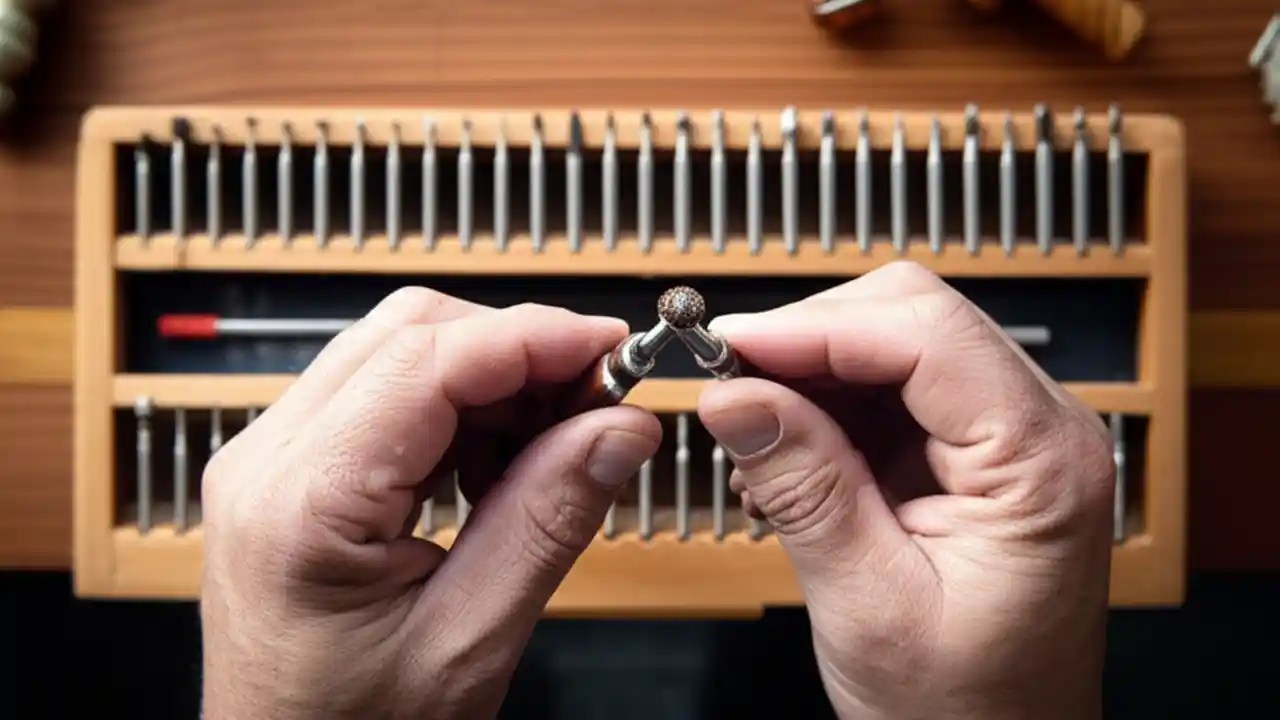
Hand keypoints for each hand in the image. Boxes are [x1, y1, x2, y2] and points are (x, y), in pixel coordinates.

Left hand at [199, 288, 661, 718]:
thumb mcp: (469, 642)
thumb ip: (547, 522)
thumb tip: (617, 429)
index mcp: (300, 503)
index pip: (428, 360)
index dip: (533, 338)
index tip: (611, 349)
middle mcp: (268, 462)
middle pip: (409, 333)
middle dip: (517, 350)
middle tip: (597, 396)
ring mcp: (274, 462)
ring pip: (400, 355)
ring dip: (493, 380)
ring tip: (556, 441)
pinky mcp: (294, 474)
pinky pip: (387, 399)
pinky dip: (462, 412)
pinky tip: (502, 463)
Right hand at [697, 262, 1113, 719]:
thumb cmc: (969, 708)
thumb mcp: (870, 604)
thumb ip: (805, 488)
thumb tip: (736, 395)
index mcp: (1041, 461)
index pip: (927, 335)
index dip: (817, 328)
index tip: (733, 345)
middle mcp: (1038, 431)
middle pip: (912, 319)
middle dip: (810, 341)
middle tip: (730, 381)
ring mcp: (1006, 439)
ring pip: (892, 347)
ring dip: (810, 376)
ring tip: (753, 434)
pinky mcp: (970, 456)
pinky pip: (888, 395)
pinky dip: (824, 410)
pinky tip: (786, 458)